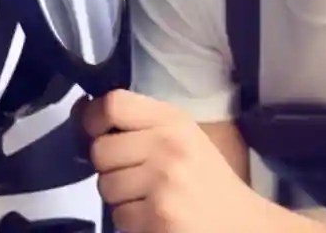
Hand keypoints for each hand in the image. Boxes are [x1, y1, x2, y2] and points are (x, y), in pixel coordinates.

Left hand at [81, 89, 259, 231]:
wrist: (242, 224)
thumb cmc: (206, 181)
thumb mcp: (183, 137)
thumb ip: (141, 124)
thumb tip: (83, 113)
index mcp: (173, 120)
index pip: (113, 104)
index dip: (93, 119)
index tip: (96, 132)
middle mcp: (169, 146)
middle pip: (100, 150)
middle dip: (109, 168)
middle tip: (133, 176)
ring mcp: (164, 182)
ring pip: (105, 186)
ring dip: (120, 198)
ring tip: (148, 199)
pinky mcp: (159, 217)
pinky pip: (118, 216)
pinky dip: (131, 222)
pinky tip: (155, 217)